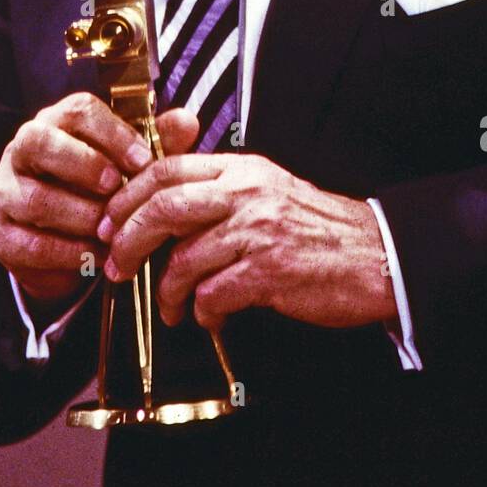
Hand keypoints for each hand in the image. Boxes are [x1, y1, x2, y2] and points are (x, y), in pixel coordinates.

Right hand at [0, 92, 196, 307]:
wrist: (65, 244)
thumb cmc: (102, 191)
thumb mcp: (133, 166)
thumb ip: (158, 143)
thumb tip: (187, 121)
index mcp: (57, 122)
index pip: (77, 110)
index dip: (113, 134)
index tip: (145, 162)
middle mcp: (22, 148)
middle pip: (39, 141)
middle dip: (83, 165)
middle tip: (116, 188)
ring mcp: (4, 190)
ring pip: (36, 198)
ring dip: (81, 217)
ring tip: (113, 231)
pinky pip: (29, 244)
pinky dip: (68, 253)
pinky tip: (97, 256)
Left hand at [97, 138, 397, 333]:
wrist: (377, 254)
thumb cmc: (319, 228)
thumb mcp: (268, 189)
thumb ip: (222, 191)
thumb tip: (164, 208)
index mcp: (242, 169)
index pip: (167, 168)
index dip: (128, 196)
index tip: (110, 222)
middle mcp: (248, 193)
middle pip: (164, 206)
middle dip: (128, 240)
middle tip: (117, 266)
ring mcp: (259, 231)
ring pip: (183, 258)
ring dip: (167, 291)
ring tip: (171, 306)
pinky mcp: (270, 272)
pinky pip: (213, 294)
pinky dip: (203, 312)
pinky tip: (210, 317)